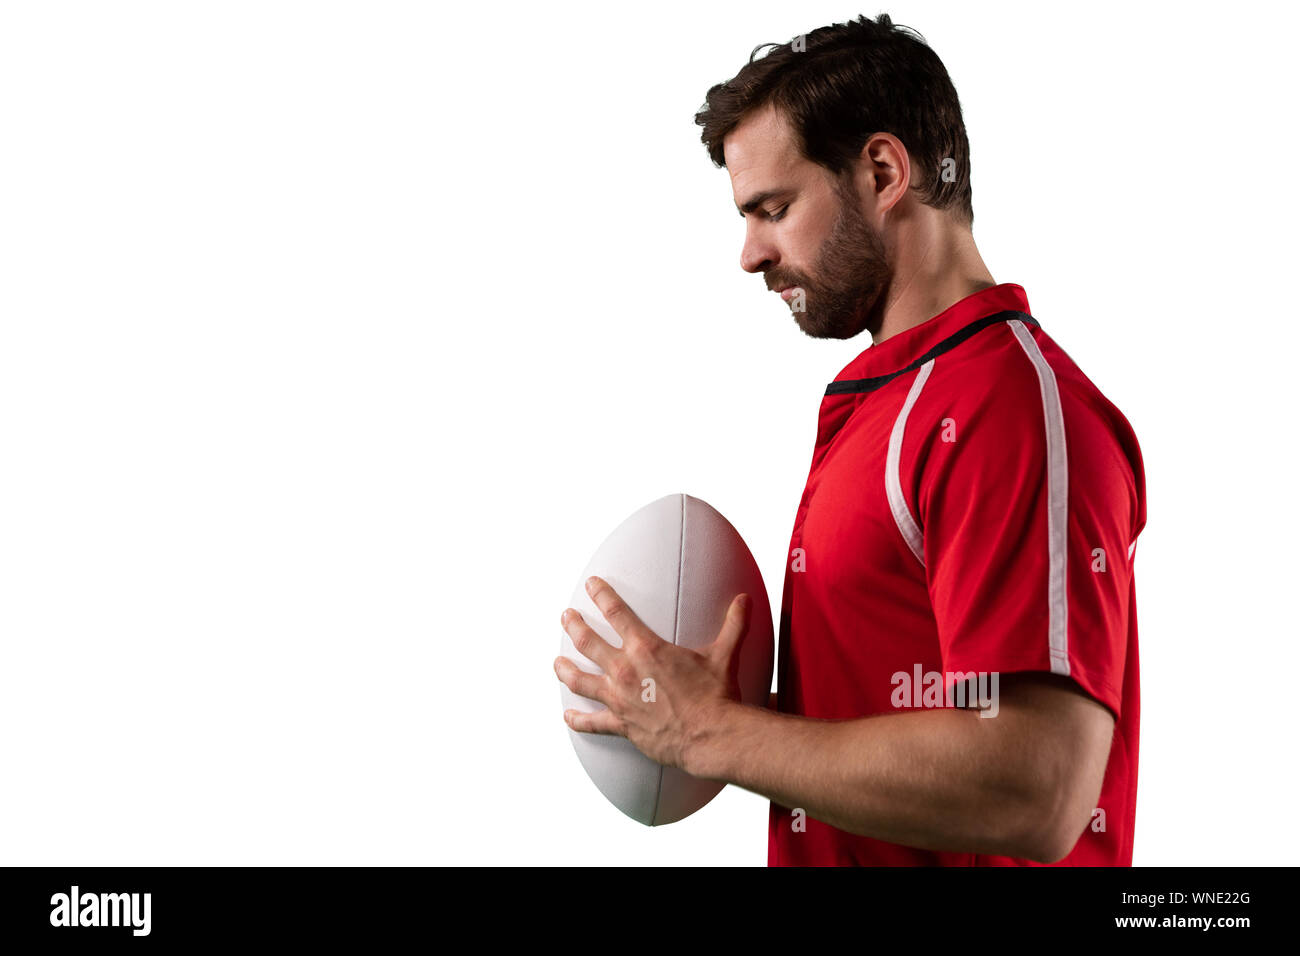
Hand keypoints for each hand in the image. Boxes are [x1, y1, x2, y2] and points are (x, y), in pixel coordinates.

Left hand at [554, 575, 751, 773]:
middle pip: (588, 643)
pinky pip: (592, 723)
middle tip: (566, 617)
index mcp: (646, 648)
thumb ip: (733, 624)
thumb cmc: (717, 694)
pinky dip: (578, 720)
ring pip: (580, 680)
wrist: (710, 736)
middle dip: (574, 627)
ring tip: (556, 663)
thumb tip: (745, 599)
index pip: (616, 613)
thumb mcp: (724, 655)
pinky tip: (568, 717)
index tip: (590, 585)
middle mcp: (625, 670)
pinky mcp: (621, 725)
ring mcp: (619, 699)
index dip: (601, 595)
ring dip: (565, 670)